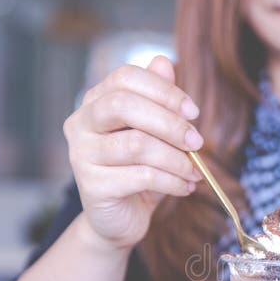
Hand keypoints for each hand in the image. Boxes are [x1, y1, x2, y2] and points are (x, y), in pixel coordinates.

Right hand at [63, 55, 203, 250]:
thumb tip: (163, 62)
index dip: (163, 90)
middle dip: (169, 123)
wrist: (120, 219)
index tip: (193, 111)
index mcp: (96, 102)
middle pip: (124, 106)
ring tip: (194, 171)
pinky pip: (141, 177)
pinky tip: (186, 187)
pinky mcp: (92, 186)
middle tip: (198, 141)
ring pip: (136, 145)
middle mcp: (81, 123)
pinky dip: (172, 181)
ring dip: (176, 159)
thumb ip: (158, 99)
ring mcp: (81, 155)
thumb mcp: (154, 134)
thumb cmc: (139, 171)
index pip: (126, 78)